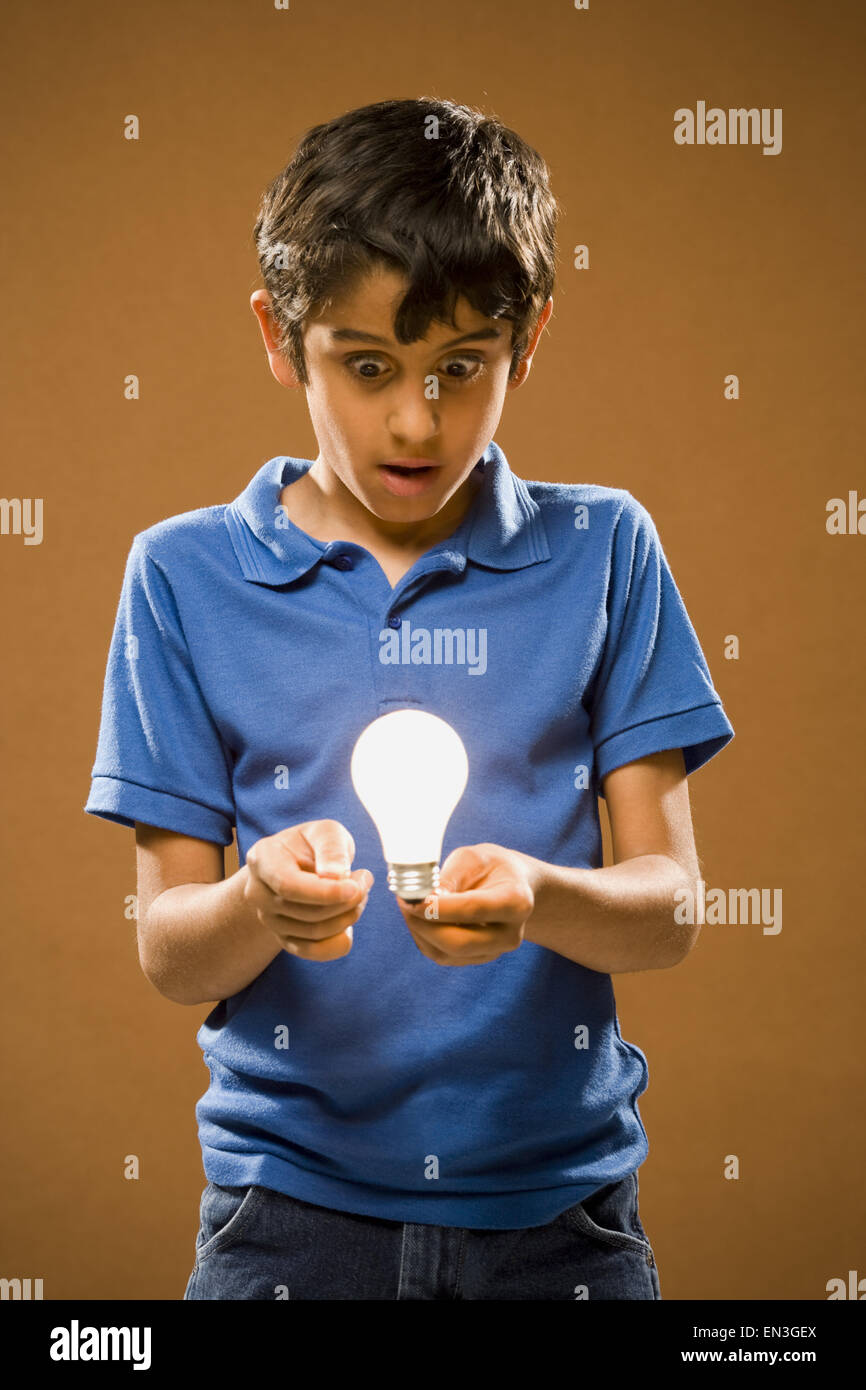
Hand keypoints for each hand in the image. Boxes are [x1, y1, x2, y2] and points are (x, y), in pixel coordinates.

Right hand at [243, 819, 373, 960]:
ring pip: (314, 933)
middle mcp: (258, 893)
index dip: (326, 892)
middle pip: (307, 912)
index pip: (289, 886)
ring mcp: (269, 919)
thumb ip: (331, 848)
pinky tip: (349, 921)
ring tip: (359, 892)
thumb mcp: (325, 831)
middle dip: (347, 901)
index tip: (355, 887)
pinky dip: (340, 941)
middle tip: (364, 880)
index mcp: (262, 860)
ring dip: (348, 915)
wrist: (296, 864)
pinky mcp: (283, 939)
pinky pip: (314, 952)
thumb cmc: (311, 845)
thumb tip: (336, 876)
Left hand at [396, 842, 536, 965]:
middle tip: (404, 902)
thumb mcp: (472, 858)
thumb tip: (421, 900)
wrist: (513, 884)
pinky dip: (424, 938)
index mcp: (516, 901)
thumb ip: (448, 878)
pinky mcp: (479, 958)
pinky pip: (443, 956)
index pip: (473, 910)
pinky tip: (419, 917)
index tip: (411, 899)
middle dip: (424, 924)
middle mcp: (510, 934)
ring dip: (420, 931)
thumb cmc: (491, 866)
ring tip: (409, 905)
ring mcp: (495, 950)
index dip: (438, 908)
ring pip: (447, 954)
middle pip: (460, 943)